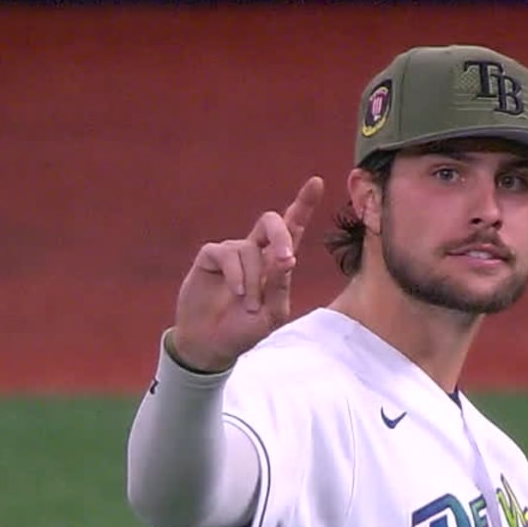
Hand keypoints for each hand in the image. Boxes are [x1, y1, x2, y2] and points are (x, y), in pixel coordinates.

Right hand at [169, 176, 324, 371]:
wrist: (212, 344)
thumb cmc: (245, 329)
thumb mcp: (272, 313)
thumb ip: (280, 285)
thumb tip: (287, 256)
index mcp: (276, 263)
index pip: (293, 228)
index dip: (303, 204)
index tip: (316, 182)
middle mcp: (255, 251)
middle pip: (271, 222)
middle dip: (281, 234)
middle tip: (285, 258)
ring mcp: (232, 253)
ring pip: (249, 249)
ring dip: (254, 280)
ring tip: (249, 305)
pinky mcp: (210, 257)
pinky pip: (226, 254)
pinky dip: (235, 276)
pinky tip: (237, 293)